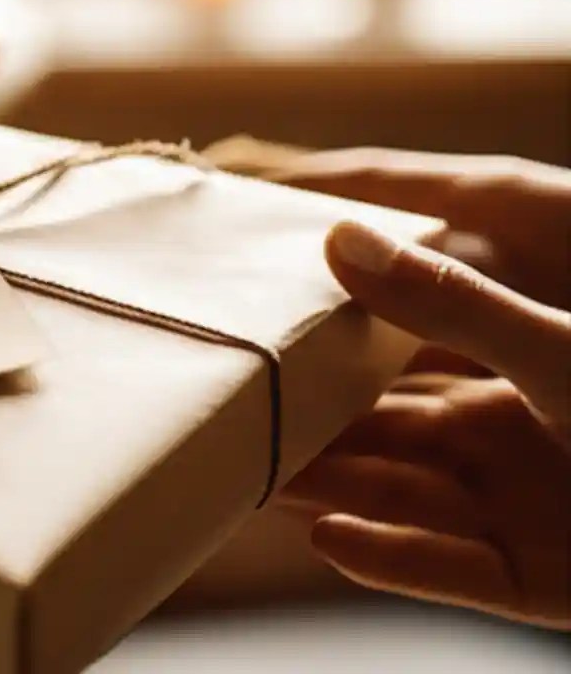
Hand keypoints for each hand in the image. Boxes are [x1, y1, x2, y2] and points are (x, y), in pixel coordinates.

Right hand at [270, 149, 570, 629]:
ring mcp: (537, 489)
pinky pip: (455, 569)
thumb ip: (457, 301)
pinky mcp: (550, 572)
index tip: (261, 198)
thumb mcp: (569, 352)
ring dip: (337, 482)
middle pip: (398, 395)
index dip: (353, 220)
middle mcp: (531, 403)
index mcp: (546, 330)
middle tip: (233, 384)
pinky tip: (331, 541)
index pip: (433, 253)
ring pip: (412, 485)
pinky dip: (396, 559)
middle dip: (317, 398)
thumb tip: (341, 240)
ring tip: (256, 474)